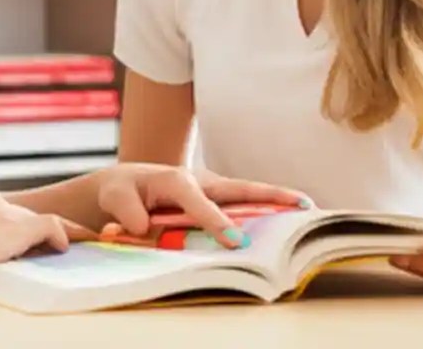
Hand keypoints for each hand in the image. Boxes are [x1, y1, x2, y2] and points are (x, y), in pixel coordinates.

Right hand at [0, 190, 92, 285]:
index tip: (19, 235)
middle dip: (41, 227)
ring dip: (61, 231)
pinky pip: (52, 226)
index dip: (14, 225)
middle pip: (27, 214)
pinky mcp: (21, 227)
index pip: (3, 212)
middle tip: (61, 238)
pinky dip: (61, 236)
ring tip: (82, 239)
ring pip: (44, 220)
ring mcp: (9, 213)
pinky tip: (63, 249)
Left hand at [95, 163, 312, 248]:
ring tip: (308, 211)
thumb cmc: (121, 190)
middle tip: (303, 203)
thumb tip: (145, 227)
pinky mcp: (216, 200)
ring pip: (247, 197)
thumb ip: (128, 211)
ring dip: (276, 203)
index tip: (236, 242)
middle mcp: (199, 182)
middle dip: (271, 195)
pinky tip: (287, 221)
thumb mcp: (114, 198)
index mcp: (175, 180)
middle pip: (240, 189)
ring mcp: (211, 190)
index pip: (198, 201)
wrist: (125, 185)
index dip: (217, 222)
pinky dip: (266, 211)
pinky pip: (243, 207)